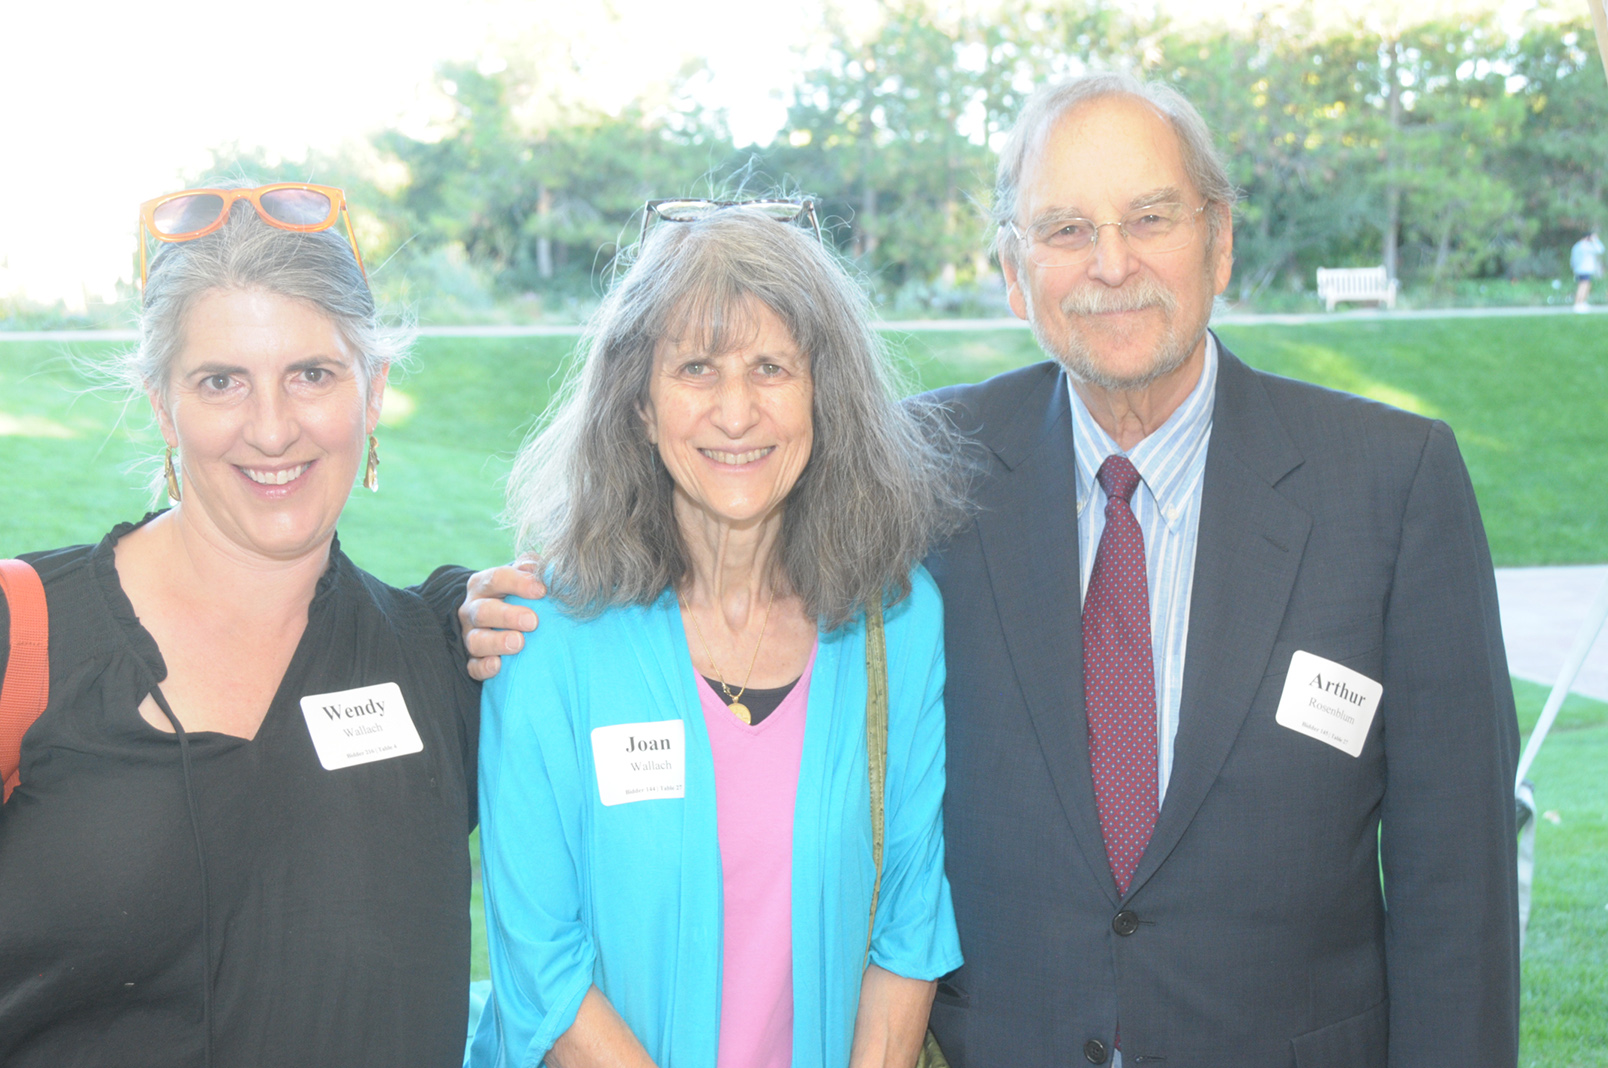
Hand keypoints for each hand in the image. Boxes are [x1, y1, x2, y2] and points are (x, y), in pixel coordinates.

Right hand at [461, 558, 545, 680]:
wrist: (497, 618)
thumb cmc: (517, 594)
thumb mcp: (522, 575)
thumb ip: (531, 567)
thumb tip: (539, 567)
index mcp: (483, 584)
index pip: (496, 579)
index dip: (518, 583)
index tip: (542, 590)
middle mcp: (472, 609)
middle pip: (483, 611)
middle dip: (507, 616)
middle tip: (532, 621)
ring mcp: (470, 635)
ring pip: (476, 640)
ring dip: (497, 642)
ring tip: (519, 643)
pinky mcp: (472, 660)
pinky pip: (473, 666)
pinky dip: (484, 668)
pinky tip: (498, 666)